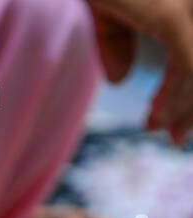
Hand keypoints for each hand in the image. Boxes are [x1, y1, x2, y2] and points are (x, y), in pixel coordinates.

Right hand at [88, 0, 192, 140]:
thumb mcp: (103, 7)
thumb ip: (116, 39)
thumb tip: (119, 78)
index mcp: (182, 0)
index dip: (191, 86)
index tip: (171, 118)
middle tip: (177, 136)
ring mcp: (191, 3)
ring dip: (187, 105)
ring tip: (168, 133)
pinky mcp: (177, 13)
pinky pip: (189, 66)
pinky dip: (175, 98)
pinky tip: (157, 120)